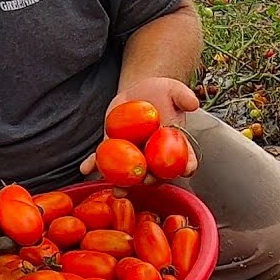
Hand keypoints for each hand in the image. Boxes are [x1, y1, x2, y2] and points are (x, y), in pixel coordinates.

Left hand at [79, 77, 200, 184]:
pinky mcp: (113, 149)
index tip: (186, 170)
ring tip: (118, 190)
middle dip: (151, 179)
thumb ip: (183, 95)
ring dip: (122, 184)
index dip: (187, 165)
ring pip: (128, 174)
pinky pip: (102, 159)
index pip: (185, 158)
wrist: (139, 92)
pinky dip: (93, 165)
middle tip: (147, 180)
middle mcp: (154, 156)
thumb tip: (193, 103)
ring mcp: (132, 155)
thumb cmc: (161, 93)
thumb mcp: (173, 89)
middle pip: (155, 173)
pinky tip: (86, 169)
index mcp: (174, 145)